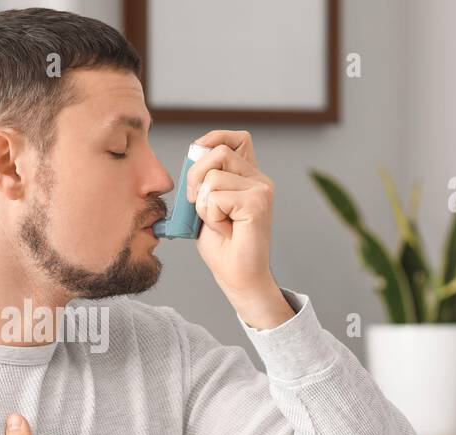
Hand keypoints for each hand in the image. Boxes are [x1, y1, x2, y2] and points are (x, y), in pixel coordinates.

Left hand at [187, 130, 294, 329]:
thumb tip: (193, 153)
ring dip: (204, 204)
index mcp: (248, 176)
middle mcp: (259, 179)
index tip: (197, 156)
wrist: (236, 276)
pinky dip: (211, 217)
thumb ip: (202, 180)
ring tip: (218, 222)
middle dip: (195, 177)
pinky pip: (216, 197)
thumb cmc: (222, 245)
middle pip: (217, 153)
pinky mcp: (258, 204)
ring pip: (213, 177)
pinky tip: (226, 229)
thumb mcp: (205, 205)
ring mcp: (261, 190)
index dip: (213, 140)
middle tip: (197, 203)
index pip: (236, 139)